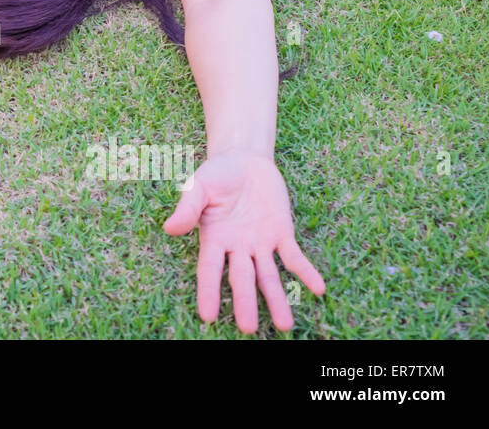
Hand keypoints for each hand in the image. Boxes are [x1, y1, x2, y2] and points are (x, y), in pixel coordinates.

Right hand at [164, 152, 324, 332]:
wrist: (244, 160)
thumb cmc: (217, 174)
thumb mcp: (198, 186)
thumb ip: (187, 208)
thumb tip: (169, 229)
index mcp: (214, 238)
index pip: (209, 270)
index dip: (209, 291)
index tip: (208, 317)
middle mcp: (237, 247)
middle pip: (242, 278)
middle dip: (245, 302)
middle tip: (248, 329)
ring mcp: (261, 243)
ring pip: (269, 276)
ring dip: (277, 299)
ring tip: (286, 326)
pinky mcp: (282, 233)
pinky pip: (294, 257)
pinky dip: (306, 272)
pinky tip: (318, 289)